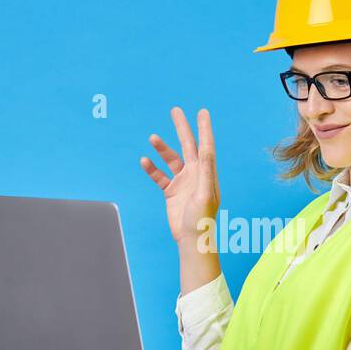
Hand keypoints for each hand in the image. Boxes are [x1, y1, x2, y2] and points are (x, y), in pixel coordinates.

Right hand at [140, 107, 219, 246]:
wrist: (192, 239)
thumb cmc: (202, 219)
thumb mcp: (205, 194)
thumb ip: (206, 172)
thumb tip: (206, 152)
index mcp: (207, 173)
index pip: (206, 145)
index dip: (204, 128)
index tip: (202, 112)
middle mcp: (196, 174)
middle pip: (188, 145)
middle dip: (182, 128)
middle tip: (175, 110)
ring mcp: (183, 182)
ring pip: (171, 159)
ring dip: (162, 148)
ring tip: (153, 137)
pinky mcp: (171, 191)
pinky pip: (159, 175)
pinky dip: (151, 168)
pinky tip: (144, 160)